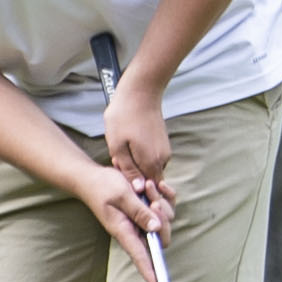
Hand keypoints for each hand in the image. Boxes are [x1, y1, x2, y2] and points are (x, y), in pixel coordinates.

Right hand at [75, 159, 169, 269]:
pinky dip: (164, 196)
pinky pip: (164, 207)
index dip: (149, 271)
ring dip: (161, 201)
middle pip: (160, 237)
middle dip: (163, 219)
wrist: (92, 177)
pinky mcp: (145, 210)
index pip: (139, 256)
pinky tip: (157, 185)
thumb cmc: (102, 187)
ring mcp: (140, 220)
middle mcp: (134, 229)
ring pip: (165, 220)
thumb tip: (155, 228)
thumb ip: (139, 212)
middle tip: (153, 200)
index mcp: (124, 231)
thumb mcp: (121, 196)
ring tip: (146, 186)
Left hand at [103, 74, 174, 196]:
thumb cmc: (124, 117)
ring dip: (134, 162)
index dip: (132, 185)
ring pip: (148, 166)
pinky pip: (151, 156)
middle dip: (131, 173)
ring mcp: (165, 150)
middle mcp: (163, 159)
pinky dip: (140, 153)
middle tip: (117, 157)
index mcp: (152, 163)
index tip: (120, 172)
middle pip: (147, 178)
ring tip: (121, 146)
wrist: (140, 91)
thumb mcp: (117, 146)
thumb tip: (139, 189)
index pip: (147, 189)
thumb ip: (128, 170)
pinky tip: (129, 140)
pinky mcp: (163, 142)